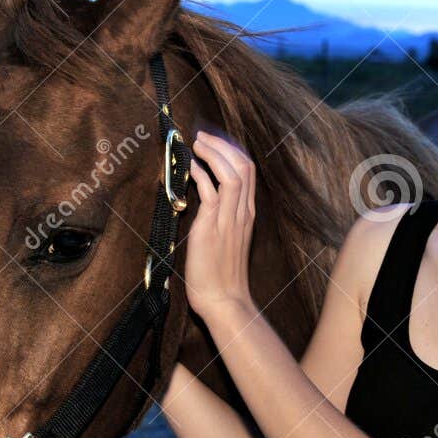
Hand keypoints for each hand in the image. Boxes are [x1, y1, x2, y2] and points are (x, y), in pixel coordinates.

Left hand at [184, 127, 257, 320]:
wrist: (224, 300)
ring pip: (231, 173)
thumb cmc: (222, 274)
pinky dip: (201, 174)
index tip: (214, 142)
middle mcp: (242, 213)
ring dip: (213, 153)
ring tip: (196, 144)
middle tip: (202, 137)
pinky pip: (211, 192)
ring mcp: (229, 219)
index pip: (248, 171)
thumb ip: (222, 216)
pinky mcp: (212, 227)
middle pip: (243, 166)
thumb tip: (208, 197)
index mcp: (248, 214)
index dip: (231, 151)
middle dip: (222, 145)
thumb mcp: (228, 239)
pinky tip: (190, 167)